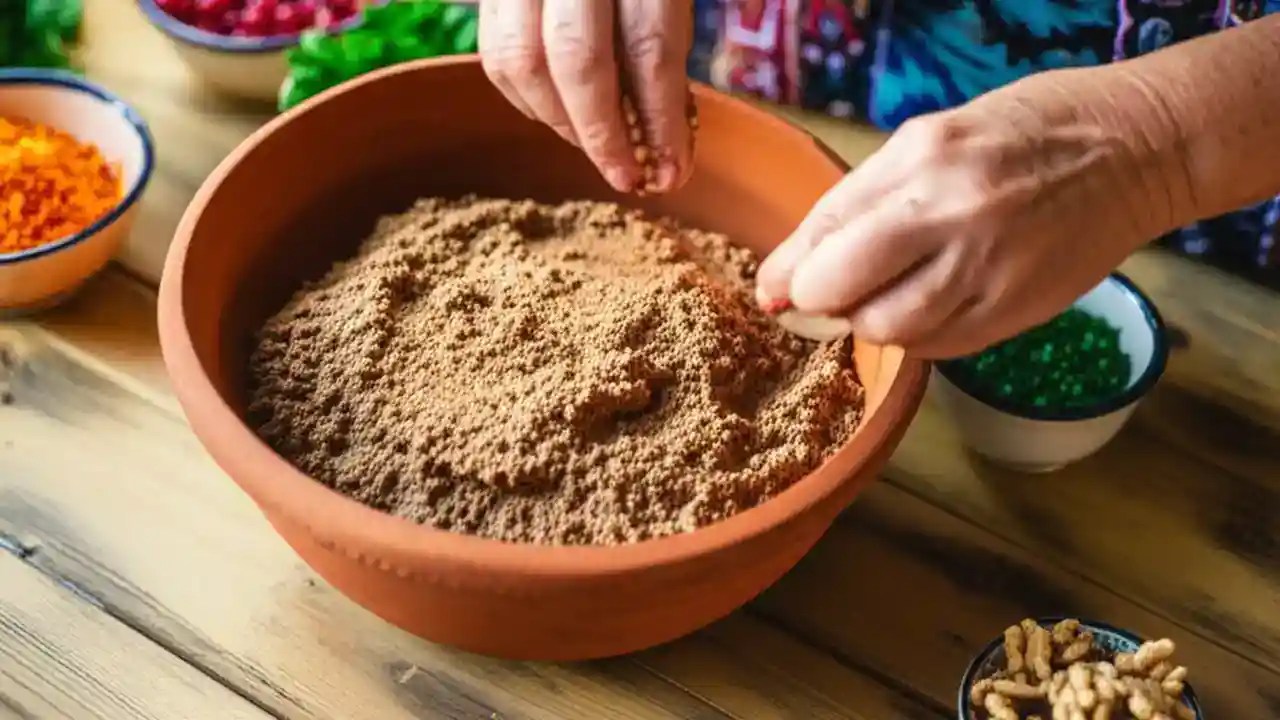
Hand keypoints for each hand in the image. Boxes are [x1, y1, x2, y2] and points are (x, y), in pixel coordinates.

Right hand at [478, 0, 693, 193]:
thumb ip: (671, 43)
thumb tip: (670, 150)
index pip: (649, 48)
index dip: (660, 120)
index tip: (672, 170)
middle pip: (576, 61)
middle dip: (602, 135)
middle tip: (629, 178)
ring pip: (521, 62)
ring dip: (560, 122)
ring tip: (596, 146)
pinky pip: (496, 54)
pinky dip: (527, 98)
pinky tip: (560, 112)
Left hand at [756, 104, 1156, 358]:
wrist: (1131, 151)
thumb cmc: (1019, 133)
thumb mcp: (927, 139)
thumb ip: (856, 204)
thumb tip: (787, 274)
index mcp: (923, 162)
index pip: (823, 237)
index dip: (787, 275)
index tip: (777, 287)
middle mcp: (954, 217)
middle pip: (842, 293)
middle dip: (817, 302)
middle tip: (826, 295)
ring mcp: (988, 270)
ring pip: (887, 332)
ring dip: (868, 322)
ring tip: (886, 293)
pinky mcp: (1015, 313)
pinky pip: (935, 348)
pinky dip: (915, 336)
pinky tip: (929, 302)